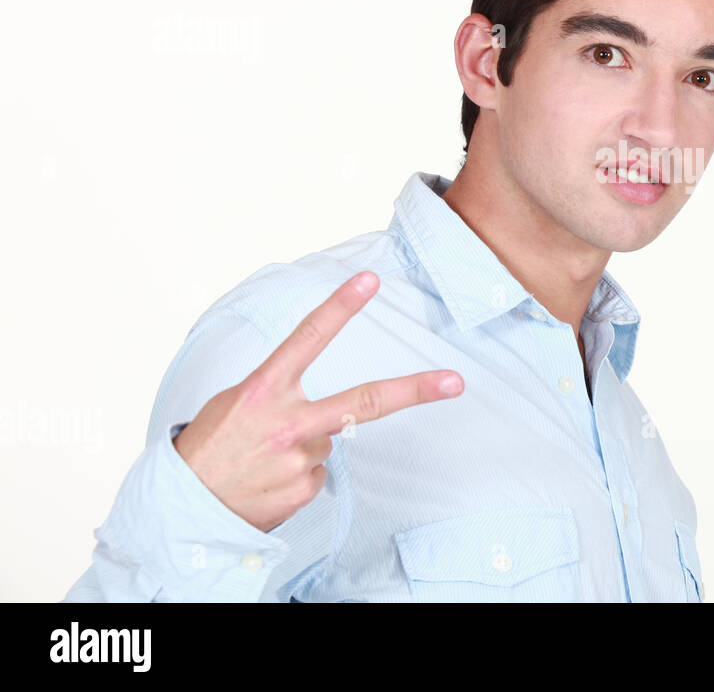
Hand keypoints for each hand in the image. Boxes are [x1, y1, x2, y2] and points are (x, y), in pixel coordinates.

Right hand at [172, 270, 462, 531]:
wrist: (181, 510)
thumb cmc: (208, 447)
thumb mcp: (234, 402)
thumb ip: (279, 394)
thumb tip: (319, 409)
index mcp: (264, 389)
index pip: (308, 338)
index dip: (340, 307)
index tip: (370, 280)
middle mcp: (288, 422)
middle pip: (365, 401)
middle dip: (416, 390)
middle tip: (455, 382)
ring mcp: (299, 459)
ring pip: (327, 441)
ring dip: (303, 447)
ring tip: (263, 460)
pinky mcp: (303, 490)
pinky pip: (316, 473)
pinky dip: (296, 475)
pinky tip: (267, 481)